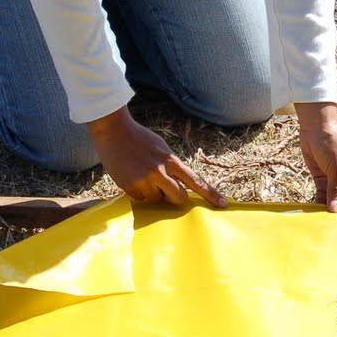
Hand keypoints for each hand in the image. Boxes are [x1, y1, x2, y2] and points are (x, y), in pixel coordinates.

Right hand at [87, 106, 227, 206]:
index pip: (196, 180)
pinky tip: (131, 177)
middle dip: (176, 198)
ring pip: (157, 200)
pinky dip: (138, 192)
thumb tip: (179, 188)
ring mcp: (144, 181)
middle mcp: (159, 172)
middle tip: (168, 191)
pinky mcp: (130, 187)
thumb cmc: (139, 139)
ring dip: (153, 193)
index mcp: (170, 160)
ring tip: (142, 176)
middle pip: (179, 198)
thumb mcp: (161, 149)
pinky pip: (140, 199)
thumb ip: (171, 167)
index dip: (211, 194)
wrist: (113, 131)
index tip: (224, 205)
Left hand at [295, 102, 336, 212]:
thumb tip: (335, 211)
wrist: (317, 127)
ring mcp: (335, 181)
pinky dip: (317, 202)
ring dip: (325, 209)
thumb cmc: (334, 144)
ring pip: (331, 200)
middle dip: (336, 212)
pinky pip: (321, 195)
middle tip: (327, 226)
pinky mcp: (322, 180)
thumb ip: (336, 191)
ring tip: (318, 222)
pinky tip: (312, 212)